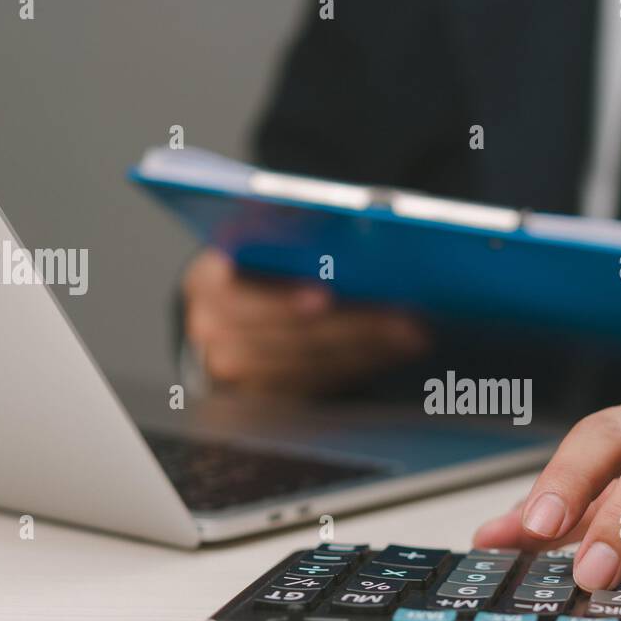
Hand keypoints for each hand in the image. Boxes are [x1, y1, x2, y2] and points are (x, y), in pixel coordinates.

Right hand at [181, 248, 429, 394]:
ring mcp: (235, 372)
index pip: (240, 296)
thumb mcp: (258, 235)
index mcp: (206, 281)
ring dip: (369, 349)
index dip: (282, 301)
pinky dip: (362, 366)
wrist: (230, 308)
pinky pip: (320, 385)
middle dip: (355, 327)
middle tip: (407, 319)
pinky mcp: (264, 396)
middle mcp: (211, 332)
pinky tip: (395, 351)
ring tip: (414, 335)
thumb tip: (335, 224)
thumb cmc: (256, 263)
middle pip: (291, 338)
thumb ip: (285, 228)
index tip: (324, 298)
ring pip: (312, 365)